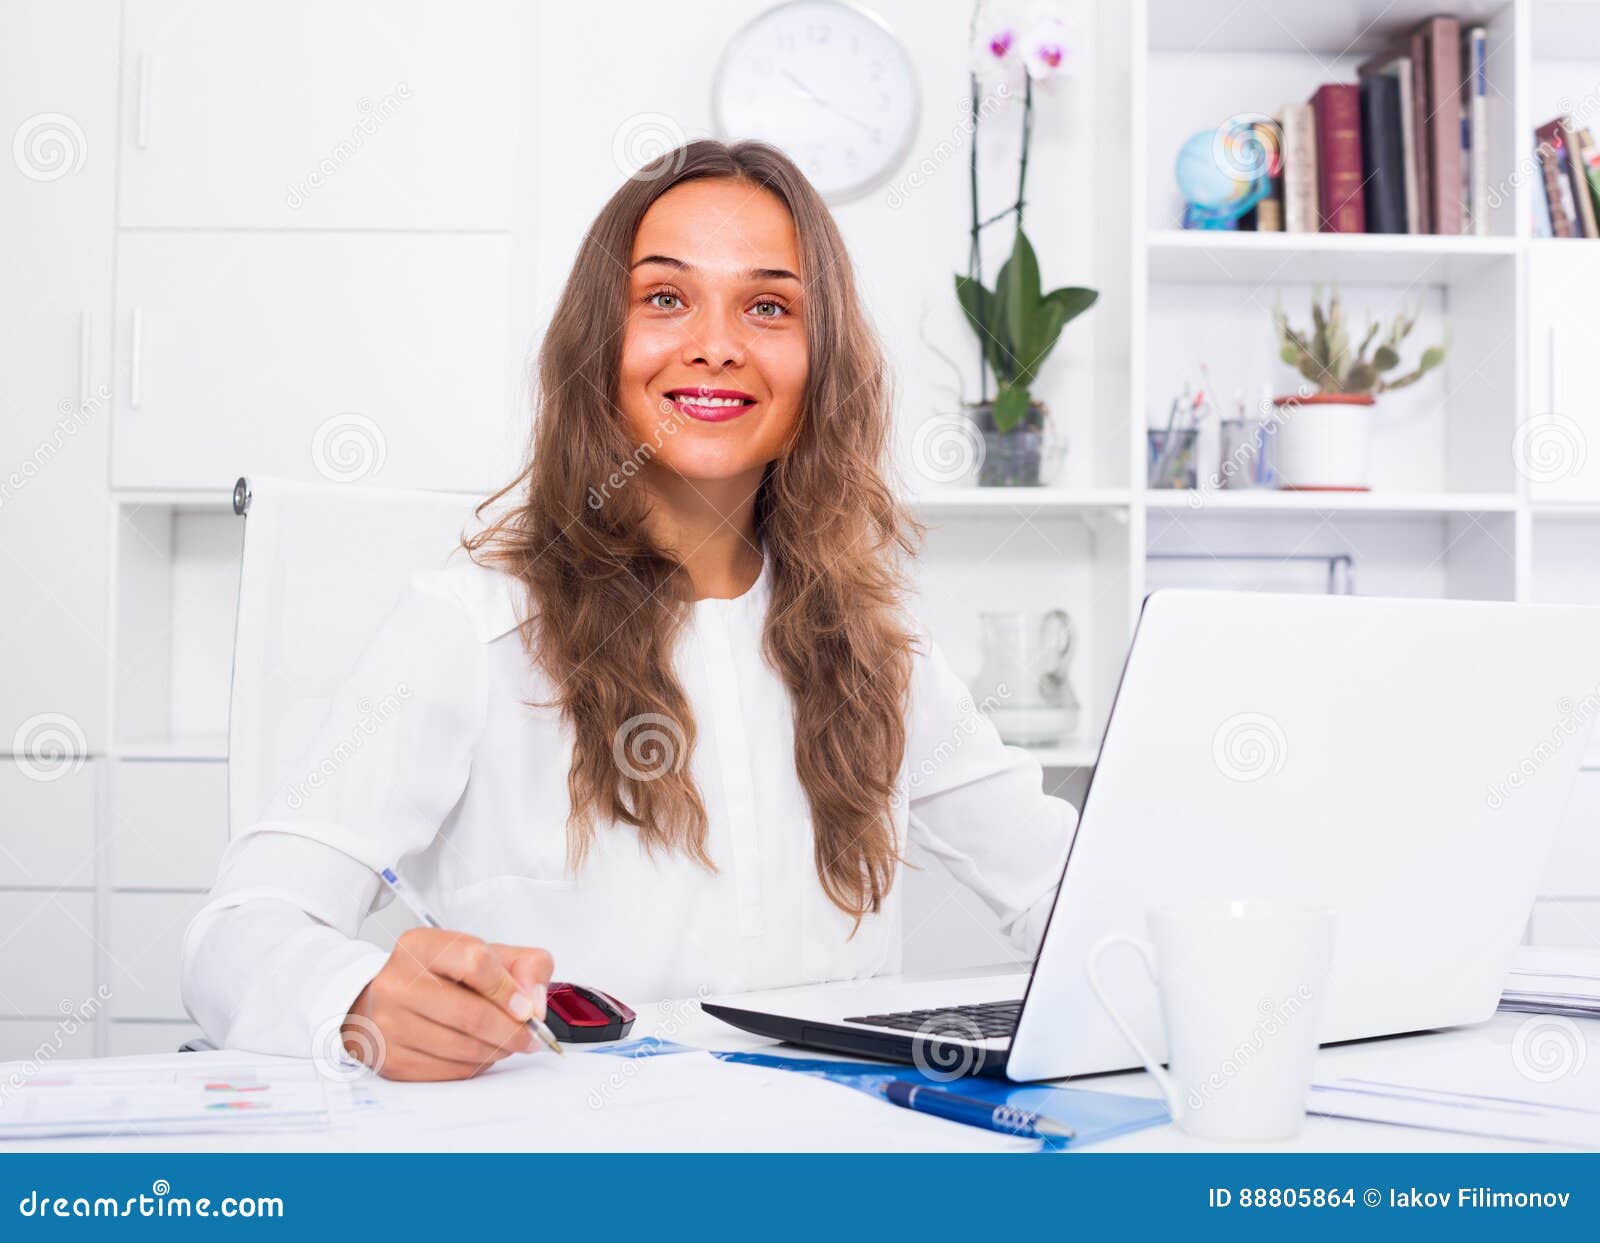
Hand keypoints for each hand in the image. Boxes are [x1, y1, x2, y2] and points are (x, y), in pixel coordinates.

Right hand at [343, 928, 554, 1081]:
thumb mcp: (487, 954)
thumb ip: (525, 966)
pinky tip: (479, 1052)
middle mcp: (398, 984)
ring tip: (507, 1042)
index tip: (526, 1008)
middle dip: (512, 1031)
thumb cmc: (442, 975)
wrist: (390, 1000)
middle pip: (472, 1015)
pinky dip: (477, 1066)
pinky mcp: (392, 1061)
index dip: (508, 989)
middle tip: (531, 1036)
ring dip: (498, 1050)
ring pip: (464, 1049)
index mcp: (421, 947)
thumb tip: (534, 1004)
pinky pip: (451, 1072)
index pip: (474, 962)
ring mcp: (390, 1025)